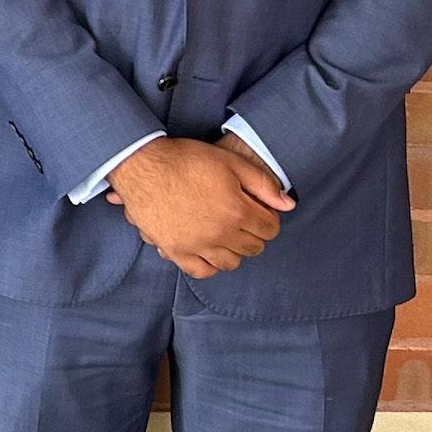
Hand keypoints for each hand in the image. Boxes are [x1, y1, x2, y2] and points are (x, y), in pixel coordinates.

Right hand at [105, 136, 294, 279]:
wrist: (143, 165)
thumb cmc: (186, 160)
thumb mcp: (230, 162)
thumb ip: (263, 184)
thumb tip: (289, 205)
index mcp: (236, 210)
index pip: (270, 228)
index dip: (268, 218)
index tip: (259, 210)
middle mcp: (220, 233)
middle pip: (253, 247)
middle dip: (254, 234)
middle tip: (242, 220)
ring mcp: (196, 245)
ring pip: (230, 262)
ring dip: (234, 250)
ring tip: (226, 234)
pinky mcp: (175, 250)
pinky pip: (202, 271)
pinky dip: (210, 265)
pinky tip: (208, 251)